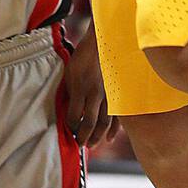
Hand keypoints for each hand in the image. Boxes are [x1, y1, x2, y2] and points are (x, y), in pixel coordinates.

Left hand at [64, 26, 116, 148]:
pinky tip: (108, 138)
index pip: (73, 115)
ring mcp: (109, 94)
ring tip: (91, 145)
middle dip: (83, 137)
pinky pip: (118, 116)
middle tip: (80, 145)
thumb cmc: (84, 57)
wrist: (104, 42)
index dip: (70, 127)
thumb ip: (70, 91)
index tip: (69, 131)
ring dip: (97, 136)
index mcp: (81, 87)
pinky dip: (114, 130)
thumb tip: (69, 109)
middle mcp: (95, 93)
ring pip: (104, 122)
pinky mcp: (119, 94)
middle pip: (89, 122)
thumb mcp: (70, 72)